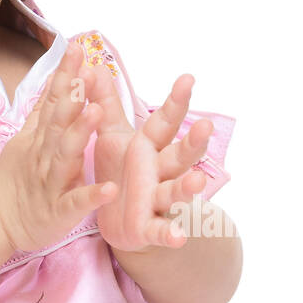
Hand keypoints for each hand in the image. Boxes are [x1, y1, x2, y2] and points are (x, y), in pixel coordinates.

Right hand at [0, 41, 117, 254]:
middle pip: (58, 122)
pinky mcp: (59, 210)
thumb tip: (54, 78)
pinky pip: (77, 202)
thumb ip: (42, 111)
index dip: (64, 75)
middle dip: (72, 96)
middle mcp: (44, 155)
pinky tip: (110, 188)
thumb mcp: (25, 140)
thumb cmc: (15, 179)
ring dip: (81, 134)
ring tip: (97, 112)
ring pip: (66, 155)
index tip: (76, 47)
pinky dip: (92, 195)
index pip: (52, 101)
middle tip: (85, 70)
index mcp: (40, 138)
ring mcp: (51, 182)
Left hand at [86, 67, 214, 252]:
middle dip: (192, 142)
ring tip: (199, 180)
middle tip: (207, 125)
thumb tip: (95, 66)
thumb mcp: (112, 136)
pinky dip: (170, 233)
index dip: (176, 101)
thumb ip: (105, 104)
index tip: (187, 78)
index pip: (165, 122)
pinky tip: (179, 236)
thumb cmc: (122, 170)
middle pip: (179, 155)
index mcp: (149, 146)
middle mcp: (159, 171)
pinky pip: (161, 229)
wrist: (118, 219)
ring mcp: (157, 200)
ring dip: (187, 187)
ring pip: (176, 191)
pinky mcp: (149, 227)